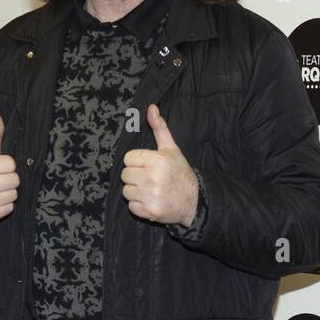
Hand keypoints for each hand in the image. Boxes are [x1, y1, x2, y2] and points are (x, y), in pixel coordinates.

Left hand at [121, 104, 198, 225]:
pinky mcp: (150, 212)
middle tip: (149, 179)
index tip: (148, 166)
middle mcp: (153, 178)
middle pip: (125, 175)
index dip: (137, 162)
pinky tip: (151, 201)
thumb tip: (151, 107)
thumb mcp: (171, 149)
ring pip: (126, 191)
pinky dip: (139, 206)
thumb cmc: (180, 172)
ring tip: (150, 190)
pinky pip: (132, 207)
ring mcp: (151, 196)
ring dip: (136, 192)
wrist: (194, 201)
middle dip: (135, 177)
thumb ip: (159, 128)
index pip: (128, 159)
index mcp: (157, 160)